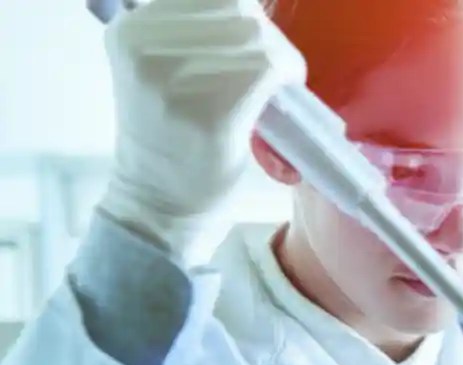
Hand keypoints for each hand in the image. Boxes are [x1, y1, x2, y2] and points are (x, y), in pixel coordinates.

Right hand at [100, 0, 304, 264]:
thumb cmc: (173, 140)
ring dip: (278, 58)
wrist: (160, 204)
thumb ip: (192, 38)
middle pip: (235, 10)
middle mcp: (144, 46)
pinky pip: (268, 68)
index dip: (240, 17)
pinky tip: (283, 94)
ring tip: (274, 86)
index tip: (251, 48)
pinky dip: (287, 74)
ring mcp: (173, 77)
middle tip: (272, 72)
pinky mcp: (210, 108)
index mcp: (131, 31)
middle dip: (264, 38)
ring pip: (256, 36)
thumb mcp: (163, 72)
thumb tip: (249, 13)